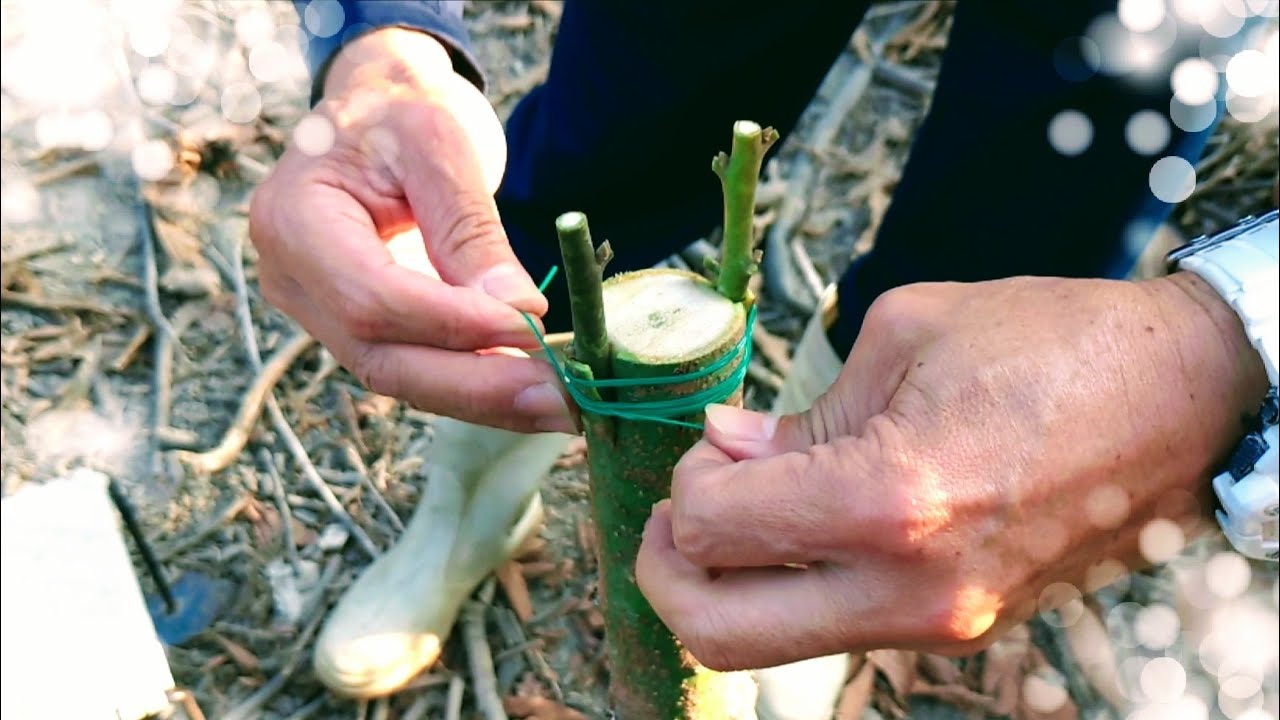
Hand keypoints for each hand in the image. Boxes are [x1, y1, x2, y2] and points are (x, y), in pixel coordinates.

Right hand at [249, 29, 574, 433]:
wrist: (368, 115)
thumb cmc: (397, 113)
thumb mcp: (436, 145)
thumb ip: (470, 227)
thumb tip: (519, 309)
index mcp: (294, 222)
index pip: (373, 299)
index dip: (454, 324)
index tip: (532, 328)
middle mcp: (293, 282)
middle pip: (384, 361)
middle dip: (478, 386)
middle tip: (562, 399)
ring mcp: (319, 315)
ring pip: (403, 380)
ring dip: (487, 398)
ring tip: (562, 402)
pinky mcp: (356, 331)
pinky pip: (416, 370)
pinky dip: (477, 383)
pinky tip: (534, 390)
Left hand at [637, 272, 1267, 670]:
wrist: (1181, 396)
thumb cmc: (1053, 342)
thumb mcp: (905, 335)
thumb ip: (801, 411)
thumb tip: (727, 445)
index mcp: (888, 500)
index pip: (714, 531)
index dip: (686, 484)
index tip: (714, 444)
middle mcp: (909, 588)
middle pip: (722, 637)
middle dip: (669, 574)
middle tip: (679, 513)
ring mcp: (941, 623)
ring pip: (776, 648)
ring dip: (731, 587)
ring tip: (745, 509)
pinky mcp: (962, 628)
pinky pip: (841, 628)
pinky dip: (796, 588)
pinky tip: (809, 522)